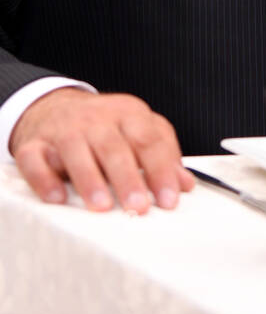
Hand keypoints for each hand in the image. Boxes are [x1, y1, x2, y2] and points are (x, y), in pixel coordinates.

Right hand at [9, 88, 195, 212]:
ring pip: (76, 149)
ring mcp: (63, 130)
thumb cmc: (102, 126)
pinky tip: (57, 198)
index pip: (149, 140)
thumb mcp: (136, 131)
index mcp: (128, 113)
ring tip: (102, 206)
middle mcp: (96, 119)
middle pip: (114, 146)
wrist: (52, 107)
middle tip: (138, 207)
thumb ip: (162, 154)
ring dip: (89, 179)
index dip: (161, 170)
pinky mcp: (33, 144)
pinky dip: (44, 179)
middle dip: (128, 177)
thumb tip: (184, 183)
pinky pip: (35, 159)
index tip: (169, 198)